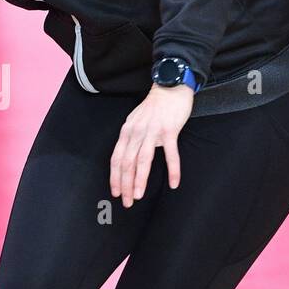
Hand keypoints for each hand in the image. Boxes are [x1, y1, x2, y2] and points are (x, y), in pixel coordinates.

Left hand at [110, 82, 193, 206]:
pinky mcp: (169, 130)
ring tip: (138, 196)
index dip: (115, 177)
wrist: (170, 87)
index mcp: (127, 132)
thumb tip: (126, 158)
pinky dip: (173, 170)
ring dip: (140, 180)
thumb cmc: (153, 107)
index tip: (116, 192)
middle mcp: (136, 133)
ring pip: (143, 161)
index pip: (117, 159)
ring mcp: (153, 132)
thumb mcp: (135, 121)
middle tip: (127, 202)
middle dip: (125, 185)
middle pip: (127, 163)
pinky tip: (173, 183)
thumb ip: (131, 138)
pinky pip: (170, 154)